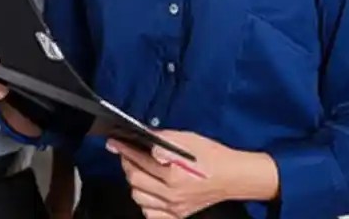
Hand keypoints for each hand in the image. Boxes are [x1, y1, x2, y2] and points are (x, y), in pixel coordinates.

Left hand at [107, 131, 274, 217]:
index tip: (115, 143)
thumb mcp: (187, 139)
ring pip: (139, 197)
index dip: (124, 149)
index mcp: (174, 175)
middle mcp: (173, 194)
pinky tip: (149, 190)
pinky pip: (150, 213)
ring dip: (134, 183)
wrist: (233, 176)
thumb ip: (162, 139)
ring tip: (139, 171)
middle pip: (134, 180)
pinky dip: (145, 202)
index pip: (139, 161)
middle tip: (127, 154)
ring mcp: (175, 208)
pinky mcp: (178, 215)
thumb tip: (142, 137)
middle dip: (127, 164)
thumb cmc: (212, 157)